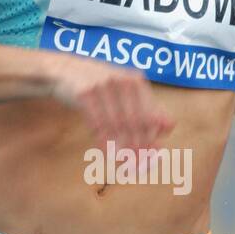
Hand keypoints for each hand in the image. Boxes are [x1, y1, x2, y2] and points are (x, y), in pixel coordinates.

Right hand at [48, 54, 173, 151]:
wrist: (64, 70)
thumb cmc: (100, 85)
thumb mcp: (125, 89)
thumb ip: (147, 105)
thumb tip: (170, 127)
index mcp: (136, 79)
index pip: (150, 113)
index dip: (152, 135)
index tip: (154, 154)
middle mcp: (121, 80)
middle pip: (134, 121)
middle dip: (138, 145)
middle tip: (139, 163)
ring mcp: (102, 85)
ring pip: (116, 124)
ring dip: (121, 146)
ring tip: (125, 161)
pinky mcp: (84, 93)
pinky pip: (97, 123)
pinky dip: (103, 140)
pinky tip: (107, 153)